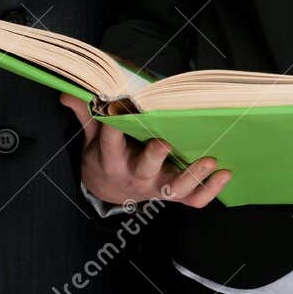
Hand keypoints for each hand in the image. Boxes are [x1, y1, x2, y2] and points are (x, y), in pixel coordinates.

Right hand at [61, 94, 230, 206]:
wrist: (109, 190)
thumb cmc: (105, 157)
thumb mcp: (91, 137)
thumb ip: (86, 114)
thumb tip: (67, 92)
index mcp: (112, 161)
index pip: (110, 142)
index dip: (113, 125)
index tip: (120, 105)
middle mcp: (135, 177)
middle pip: (144, 170)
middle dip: (154, 158)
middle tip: (164, 143)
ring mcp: (156, 189)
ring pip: (175, 189)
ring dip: (193, 176)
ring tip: (210, 160)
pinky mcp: (172, 196)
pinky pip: (193, 200)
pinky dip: (210, 191)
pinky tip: (225, 174)